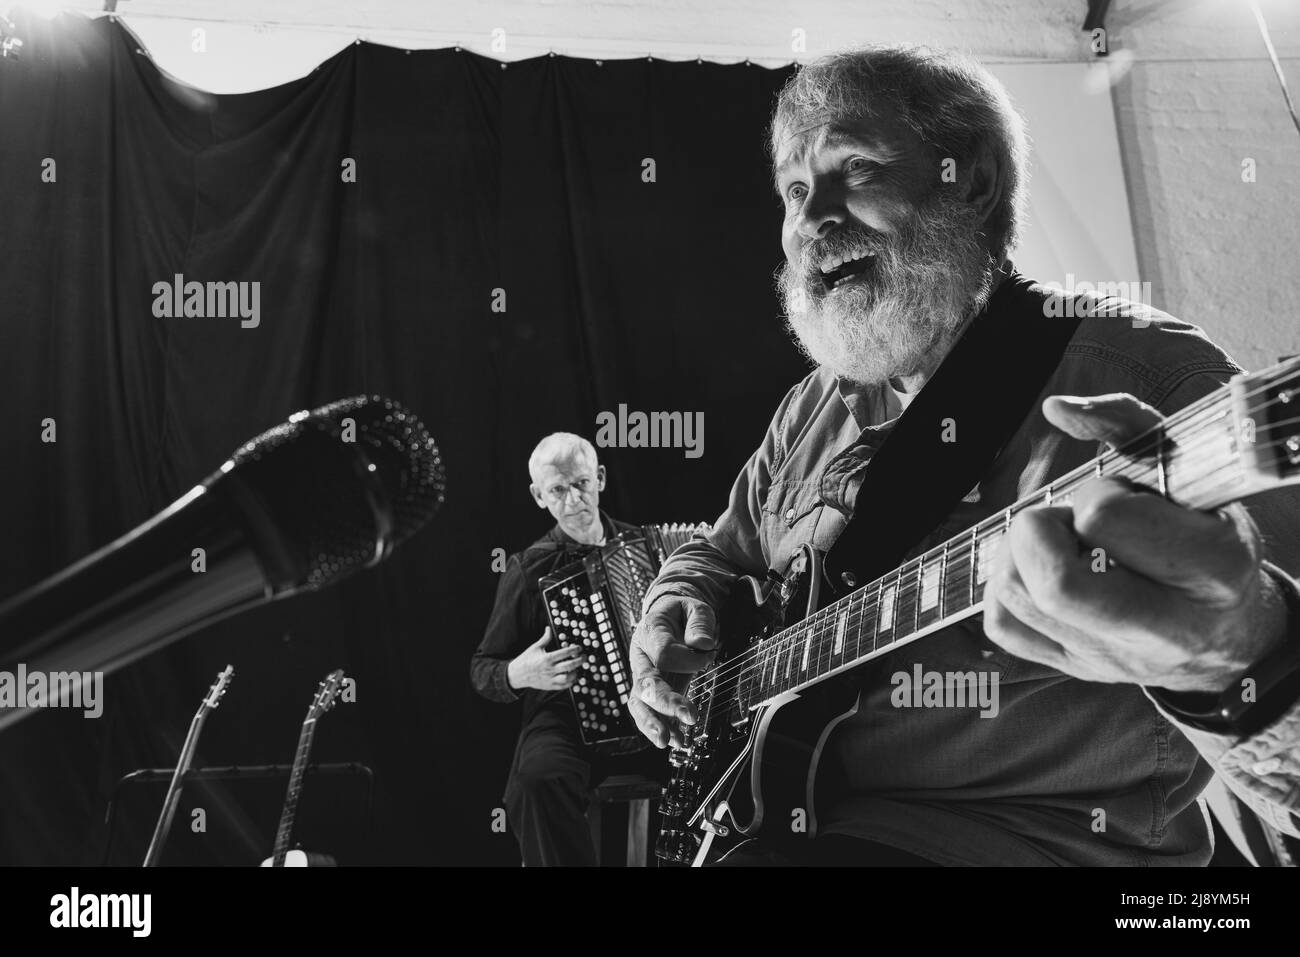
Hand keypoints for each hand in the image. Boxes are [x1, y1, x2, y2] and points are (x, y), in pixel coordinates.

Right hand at [507, 627, 585, 691]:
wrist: (517, 675)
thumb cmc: (526, 660)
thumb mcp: (535, 647)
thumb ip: (545, 639)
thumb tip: (549, 629)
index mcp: (547, 658)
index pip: (565, 653)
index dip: (574, 650)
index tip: (579, 648)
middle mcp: (550, 669)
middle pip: (569, 665)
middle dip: (580, 661)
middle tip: (584, 657)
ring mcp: (550, 679)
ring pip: (568, 678)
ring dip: (576, 672)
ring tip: (577, 668)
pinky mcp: (550, 686)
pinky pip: (563, 686)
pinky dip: (570, 682)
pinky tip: (572, 677)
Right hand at [627, 595, 718, 747]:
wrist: (669, 618)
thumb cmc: (681, 614)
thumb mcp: (694, 607)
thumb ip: (699, 622)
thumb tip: (701, 644)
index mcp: (650, 632)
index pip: (664, 653)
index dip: (688, 659)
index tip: (706, 654)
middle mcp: (641, 657)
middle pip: (646, 684)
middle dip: (665, 703)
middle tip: (687, 717)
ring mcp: (643, 676)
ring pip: (639, 704)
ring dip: (654, 725)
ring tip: (670, 741)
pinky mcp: (650, 693)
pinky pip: (650, 714)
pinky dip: (662, 728)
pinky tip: (678, 740)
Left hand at [982, 393, 1287, 693]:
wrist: (1225, 634)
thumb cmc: (1204, 535)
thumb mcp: (1190, 474)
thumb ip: (1126, 424)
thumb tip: (1055, 408)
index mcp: (1212, 569)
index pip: (1107, 520)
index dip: (1098, 496)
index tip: (1118, 498)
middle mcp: (1165, 628)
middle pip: (1056, 585)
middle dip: (1039, 531)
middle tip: (1065, 521)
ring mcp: (1115, 658)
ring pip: (1018, 599)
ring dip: (1019, 553)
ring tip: (1057, 543)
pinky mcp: (1077, 669)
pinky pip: (1003, 626)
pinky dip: (1004, 587)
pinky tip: (1035, 570)